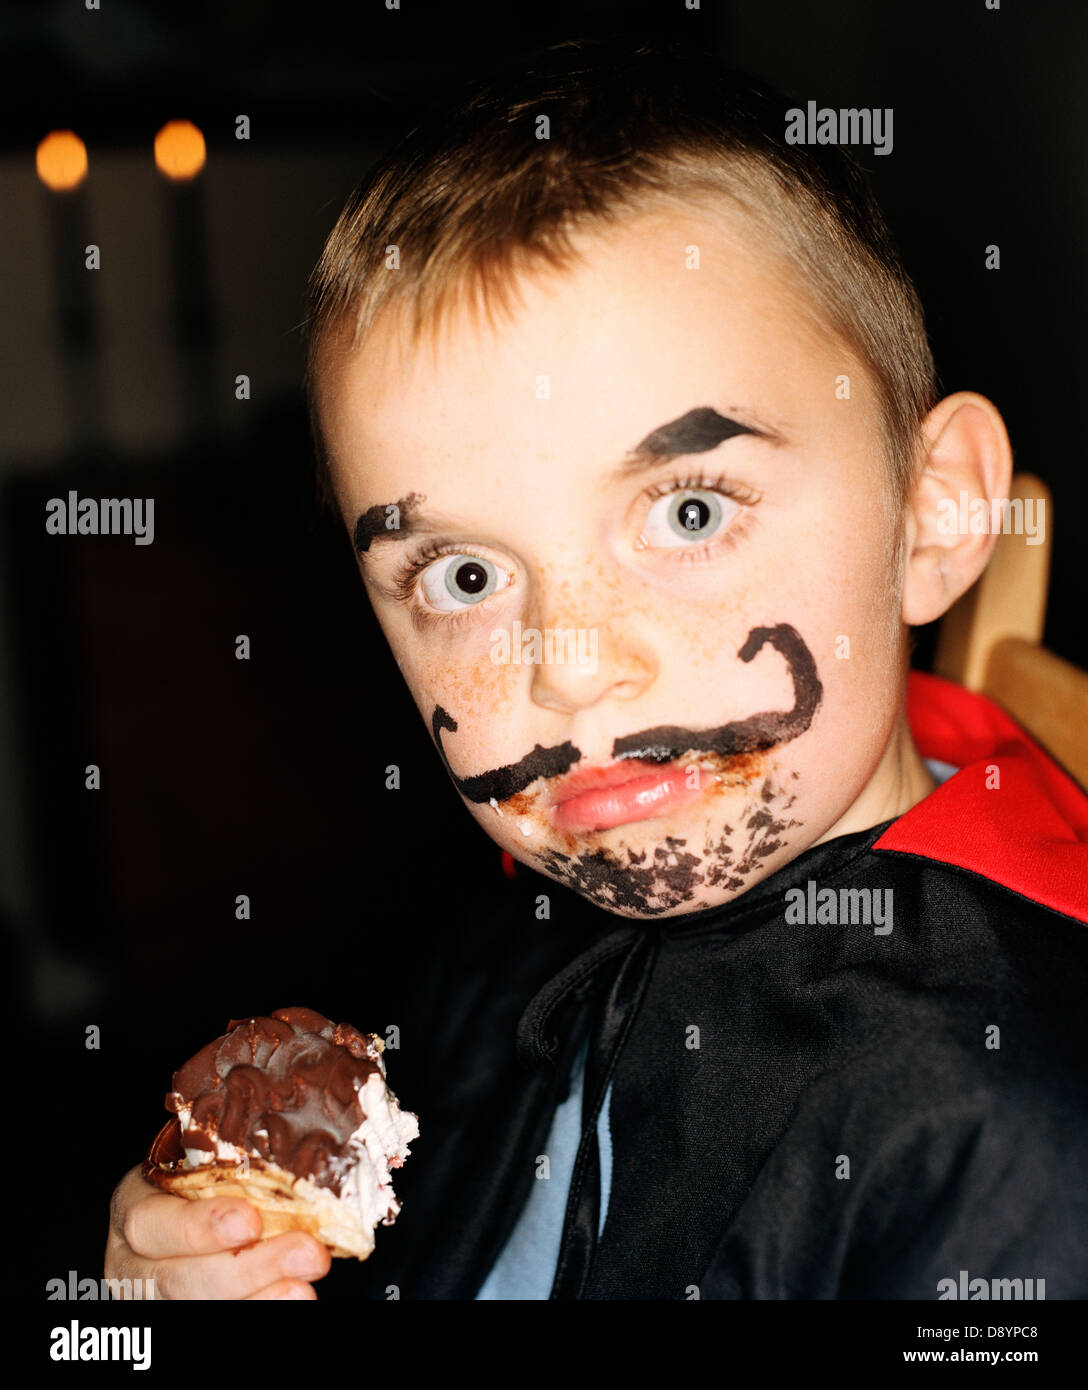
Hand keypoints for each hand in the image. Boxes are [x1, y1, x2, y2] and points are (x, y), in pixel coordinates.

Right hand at [104, 1166, 330, 1298]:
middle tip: (306, 1254)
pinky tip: (293, 1299)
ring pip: (196, 1308)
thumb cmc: (214, 1173)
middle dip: (246, 1269)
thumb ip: (240, 1160)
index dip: (198, 1227)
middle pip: (177, 1280)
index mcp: (135, 1207)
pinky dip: (259, 1310)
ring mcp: (155, 1298)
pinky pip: (215, 1324)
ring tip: (304, 1289)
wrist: (210, 1206)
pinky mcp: (184, 1314)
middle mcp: (134, 1261)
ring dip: (258, 1299)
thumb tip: (302, 1151)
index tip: (252, 1221)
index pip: (149, 1223)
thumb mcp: (207, 1159)